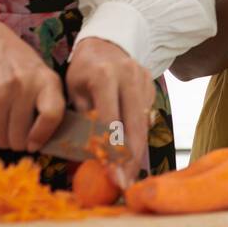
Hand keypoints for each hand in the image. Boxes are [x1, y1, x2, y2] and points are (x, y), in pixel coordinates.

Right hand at [0, 15, 64, 153]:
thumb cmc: (24, 67)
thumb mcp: (46, 78)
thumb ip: (51, 104)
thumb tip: (44, 142)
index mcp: (47, 82)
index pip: (51, 115)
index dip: (43, 136)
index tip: (35, 144)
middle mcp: (24, 86)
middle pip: (20, 136)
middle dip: (19, 143)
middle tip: (19, 137)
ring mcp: (0, 92)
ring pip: (2, 138)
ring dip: (4, 139)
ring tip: (7, 126)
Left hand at [66, 37, 153, 188]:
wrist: (107, 42)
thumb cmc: (84, 70)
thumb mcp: (74, 89)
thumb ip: (83, 118)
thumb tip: (88, 154)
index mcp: (105, 76)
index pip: (111, 120)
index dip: (111, 150)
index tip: (111, 174)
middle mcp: (130, 77)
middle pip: (135, 125)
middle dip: (131, 158)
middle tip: (126, 183)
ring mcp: (145, 81)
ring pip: (144, 123)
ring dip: (137, 151)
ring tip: (130, 175)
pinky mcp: (153, 86)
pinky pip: (147, 117)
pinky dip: (139, 137)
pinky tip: (132, 155)